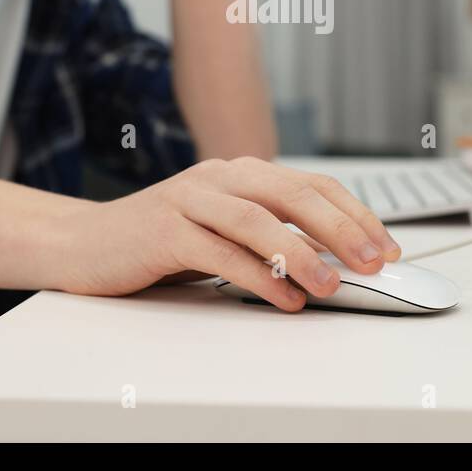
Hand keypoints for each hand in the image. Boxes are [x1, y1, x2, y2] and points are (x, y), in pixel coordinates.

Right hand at [56, 156, 401, 311]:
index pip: (312, 185)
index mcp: (241, 172)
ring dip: (303, 255)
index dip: (355, 214)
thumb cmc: (162, 240)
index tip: (387, 246)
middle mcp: (219, 177)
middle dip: (343, 229)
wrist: (84, 243)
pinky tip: (284, 298)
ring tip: (333, 286)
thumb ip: (270, 235)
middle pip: (294, 194)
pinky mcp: (164, 230)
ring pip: (259, 221)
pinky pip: (220, 252)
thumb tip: (336, 261)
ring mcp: (190, 199)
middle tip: (375, 262)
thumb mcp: (224, 231)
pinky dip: (258, 276)